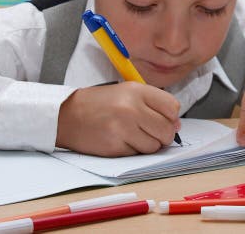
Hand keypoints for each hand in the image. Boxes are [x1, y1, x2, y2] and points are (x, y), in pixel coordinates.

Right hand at [56, 82, 180, 156]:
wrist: (67, 115)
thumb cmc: (100, 103)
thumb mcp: (126, 92)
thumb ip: (153, 103)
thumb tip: (177, 124)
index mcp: (137, 91)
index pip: (172, 107)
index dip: (172, 117)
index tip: (164, 119)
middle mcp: (131, 108)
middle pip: (167, 129)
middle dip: (163, 135)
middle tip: (151, 132)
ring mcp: (123, 128)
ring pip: (154, 146)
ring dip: (149, 144)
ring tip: (134, 135)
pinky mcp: (114, 147)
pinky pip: (137, 154)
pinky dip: (133, 150)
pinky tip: (121, 140)